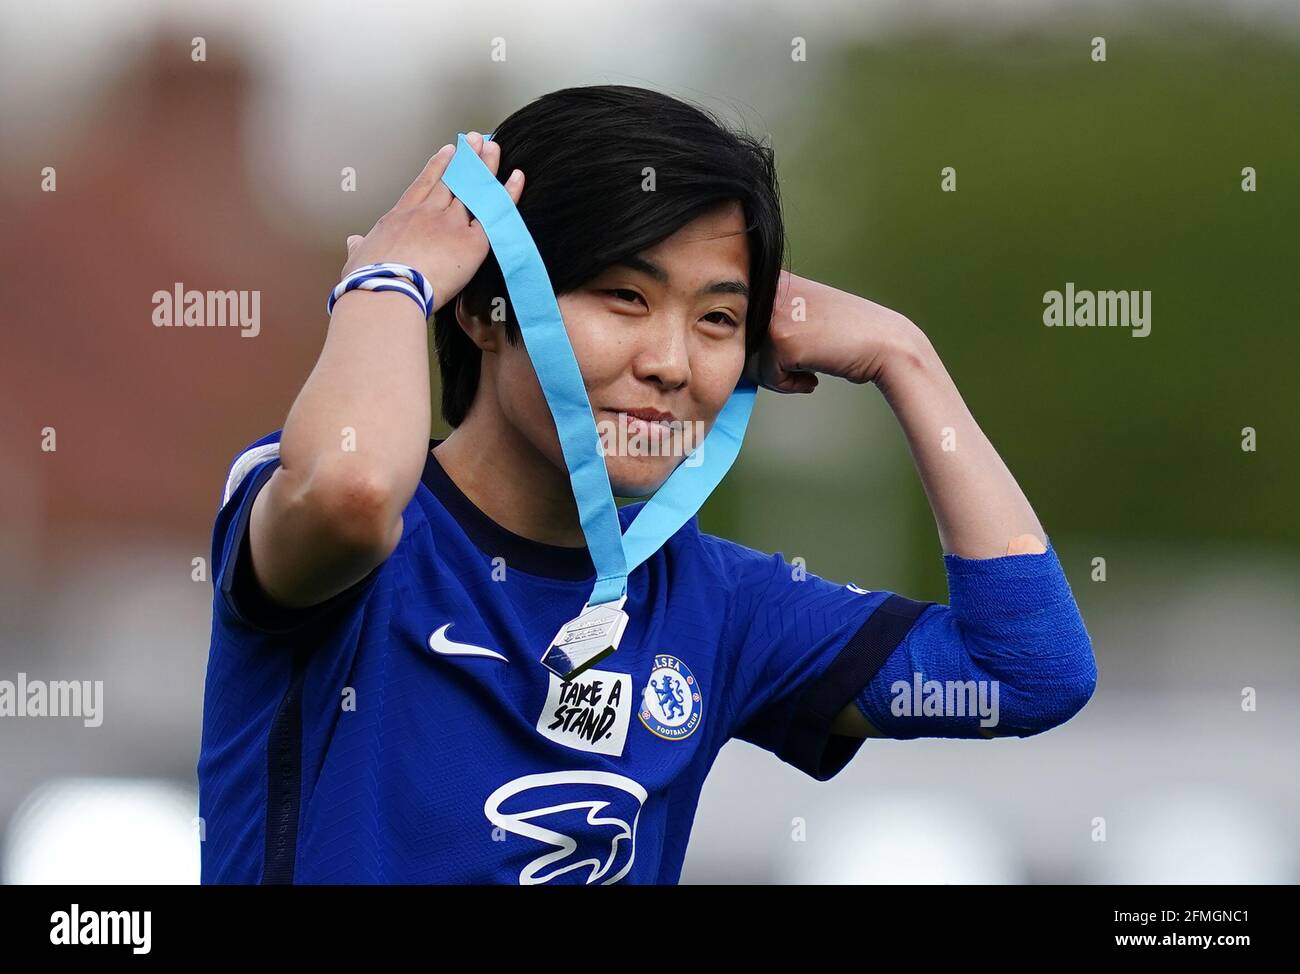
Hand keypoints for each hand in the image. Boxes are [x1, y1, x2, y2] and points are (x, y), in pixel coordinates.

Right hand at [340, 131, 524, 313]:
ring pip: (473, 189)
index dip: (438, 166)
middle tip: (477, 141)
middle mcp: (427, 213)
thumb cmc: (368, 280)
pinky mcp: (471, 241)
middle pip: (452, 179)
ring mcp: (450, 223)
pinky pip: (494, 214)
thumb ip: (359, 246)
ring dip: (485, 167)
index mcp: (400, 216)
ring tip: (494, 149)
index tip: (449, 152)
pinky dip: (507, 194)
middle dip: (466, 159)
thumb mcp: (358, 257)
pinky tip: (516, 178)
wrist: (386, 292)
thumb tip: (355, 242)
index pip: (424, 184)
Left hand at [744, 269, 922, 392]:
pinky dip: (791, 384)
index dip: (763, 344)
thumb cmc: (844, 336)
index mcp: (772, 278)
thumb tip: (725, 343)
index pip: (740, 324)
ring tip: (812, 359)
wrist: (885, 343)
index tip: (796, 340)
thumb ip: (767, 319)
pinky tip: (816, 369)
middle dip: (768, 361)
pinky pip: (769, 379)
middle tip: (805, 353)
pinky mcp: (781, 342)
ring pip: (753, 363)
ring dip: (779, 374)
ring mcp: (773, 314)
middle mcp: (769, 291)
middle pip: (742, 344)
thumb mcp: (801, 312)